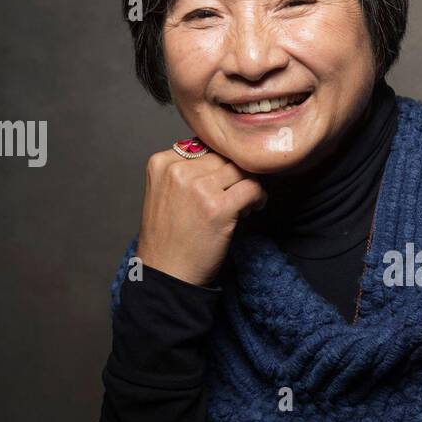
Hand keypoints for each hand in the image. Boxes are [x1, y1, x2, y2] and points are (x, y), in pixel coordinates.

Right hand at [134, 146, 267, 286]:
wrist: (167, 275)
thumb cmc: (169, 238)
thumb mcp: (164, 193)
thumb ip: (186, 171)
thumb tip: (224, 156)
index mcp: (162, 163)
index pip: (205, 146)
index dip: (220, 165)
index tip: (224, 183)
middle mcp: (177, 170)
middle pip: (223, 157)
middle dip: (235, 175)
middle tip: (238, 195)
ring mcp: (198, 187)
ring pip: (240, 170)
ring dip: (249, 185)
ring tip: (247, 204)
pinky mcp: (217, 207)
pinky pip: (252, 188)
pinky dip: (259, 197)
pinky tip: (254, 208)